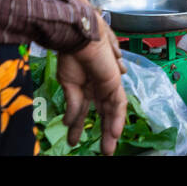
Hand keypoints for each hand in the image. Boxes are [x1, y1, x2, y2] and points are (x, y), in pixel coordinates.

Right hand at [56, 4, 126, 155]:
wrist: (76, 35)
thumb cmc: (70, 53)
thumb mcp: (68, 83)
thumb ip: (73, 104)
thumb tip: (68, 122)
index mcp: (87, 84)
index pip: (87, 110)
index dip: (80, 126)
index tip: (73, 141)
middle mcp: (100, 85)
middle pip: (104, 112)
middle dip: (103, 131)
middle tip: (103, 150)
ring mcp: (108, 84)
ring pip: (113, 111)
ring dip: (111, 130)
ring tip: (108, 148)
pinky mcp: (114, 81)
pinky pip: (118, 103)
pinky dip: (116, 118)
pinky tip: (113, 132)